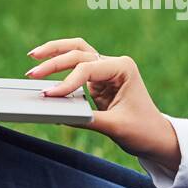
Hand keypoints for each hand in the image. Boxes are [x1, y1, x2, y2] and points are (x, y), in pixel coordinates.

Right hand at [25, 37, 179, 166]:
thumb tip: (58, 114)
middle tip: (32, 74)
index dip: (66, 82)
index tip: (49, 96)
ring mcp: (105, 70)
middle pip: (78, 52)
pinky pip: (75, 67)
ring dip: (55, 53)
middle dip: (54, 61)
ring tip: (33, 56)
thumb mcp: (115, 127)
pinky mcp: (98, 81)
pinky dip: (59, 65)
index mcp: (123, 68)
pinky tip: (43, 68)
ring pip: (76, 51)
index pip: (87, 68)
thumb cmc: (142, 130)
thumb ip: (86, 119)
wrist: (156, 136)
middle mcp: (114, 64)